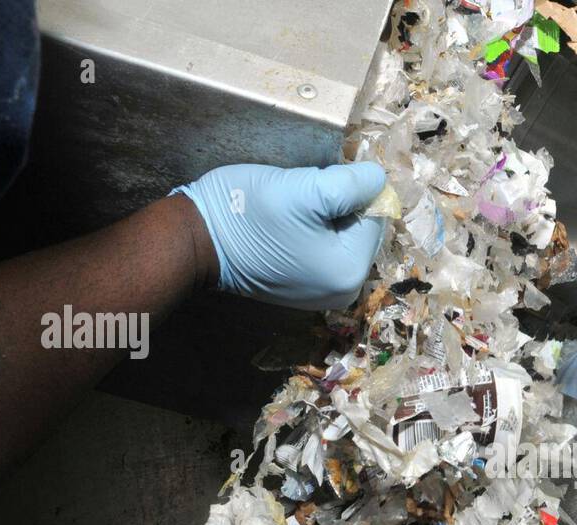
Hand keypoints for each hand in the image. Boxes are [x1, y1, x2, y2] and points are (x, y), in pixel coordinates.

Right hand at [171, 162, 387, 310]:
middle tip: (304, 191)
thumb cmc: (250, 214)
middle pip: (359, 229)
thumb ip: (353, 185)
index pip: (375, 218)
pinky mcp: (301, 286)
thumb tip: (379, 179)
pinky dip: (310, 229)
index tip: (323, 178)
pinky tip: (286, 221)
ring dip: (324, 214)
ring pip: (339, 236)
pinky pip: (320, 248)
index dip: (354, 190)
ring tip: (293, 204)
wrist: (197, 239)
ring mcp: (320, 293)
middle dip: (340, 204)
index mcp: (350, 275)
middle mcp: (342, 292)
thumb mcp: (307, 190)